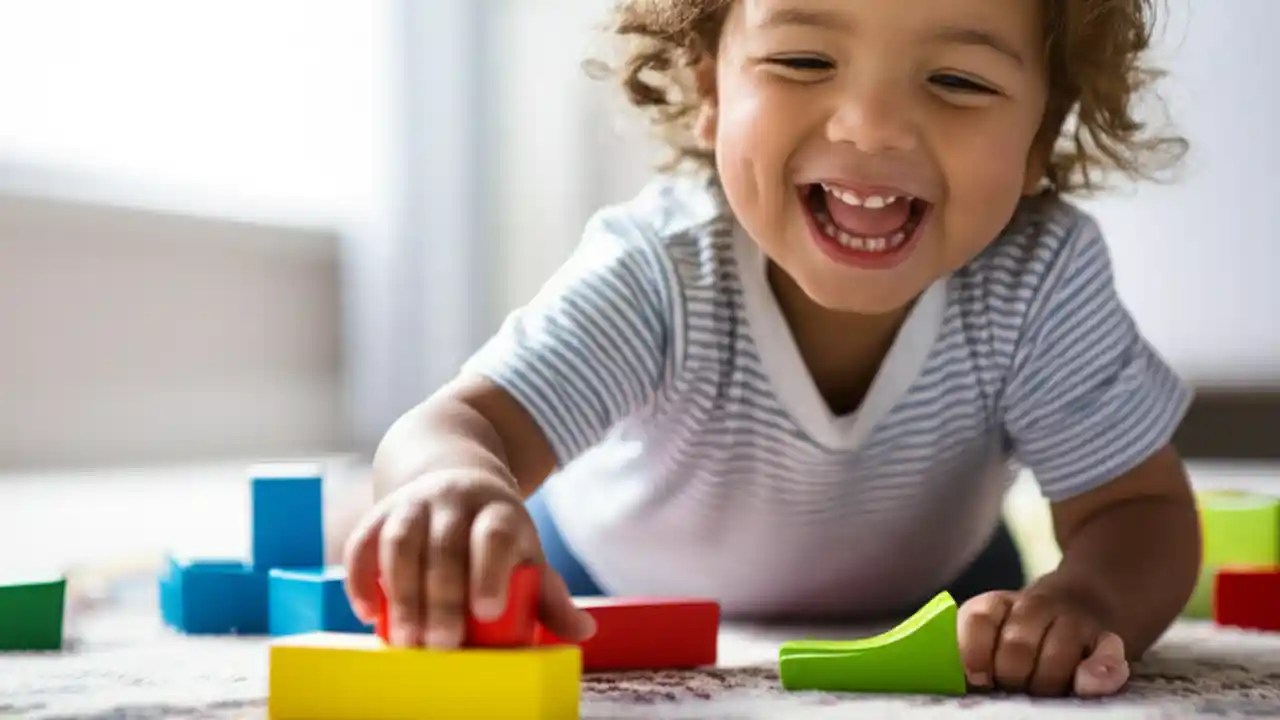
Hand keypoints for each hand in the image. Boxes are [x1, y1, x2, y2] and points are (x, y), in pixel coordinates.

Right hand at [342, 472, 595, 648]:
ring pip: (401, 542)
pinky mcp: (381, 512)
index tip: (486, 610)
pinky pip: (363, 542)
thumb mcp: (527, 554)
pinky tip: (366, 613)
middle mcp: (455, 499)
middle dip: (441, 598)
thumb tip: (582, 631)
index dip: (490, 569)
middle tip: (441, 646)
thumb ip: (550, 594)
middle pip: (445, 546)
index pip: (497, 533)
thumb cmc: (496, 534)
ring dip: (399, 593)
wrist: (454, 477)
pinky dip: (359, 578)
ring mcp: (415, 503)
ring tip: (405, 640)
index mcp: (500, 510)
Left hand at [958, 580, 1129, 696]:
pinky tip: (1085, 686)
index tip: (977, 678)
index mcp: (1001, 603)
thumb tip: (971, 678)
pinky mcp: (1111, 643)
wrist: (1087, 599)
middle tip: (1013, 691)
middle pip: (1017, 644)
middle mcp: (1039, 606)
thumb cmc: (1025, 632)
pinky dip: (1097, 675)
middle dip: (1011, 675)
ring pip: (1056, 655)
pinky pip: (1107, 659)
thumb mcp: (993, 629)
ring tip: (1043, 696)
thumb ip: (974, 649)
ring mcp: (1077, 622)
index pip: (980, 619)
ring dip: (1046, 683)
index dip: (975, 651)